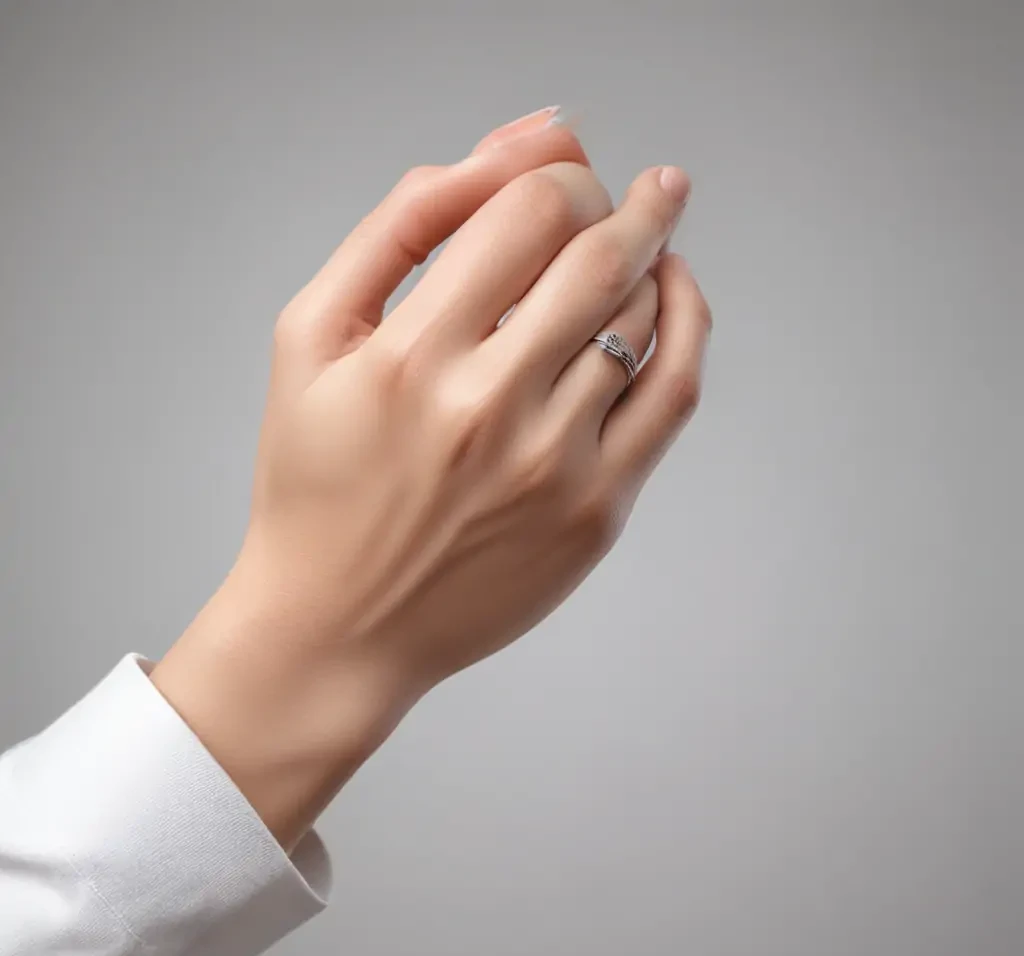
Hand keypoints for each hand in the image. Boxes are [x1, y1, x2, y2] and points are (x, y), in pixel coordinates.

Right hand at [152, 110, 710, 848]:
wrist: (339, 624)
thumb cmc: (318, 480)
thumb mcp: (310, 335)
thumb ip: (402, 226)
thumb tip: (514, 146)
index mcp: (410, 356)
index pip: (529, 210)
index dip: (558, 173)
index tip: (561, 179)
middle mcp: (489, 407)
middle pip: (600, 254)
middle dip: (628, 202)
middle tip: (639, 187)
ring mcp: (553, 465)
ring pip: (643, 316)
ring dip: (653, 260)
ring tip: (640, 246)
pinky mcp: (595, 511)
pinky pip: (673, 394)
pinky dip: (689, 326)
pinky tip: (673, 296)